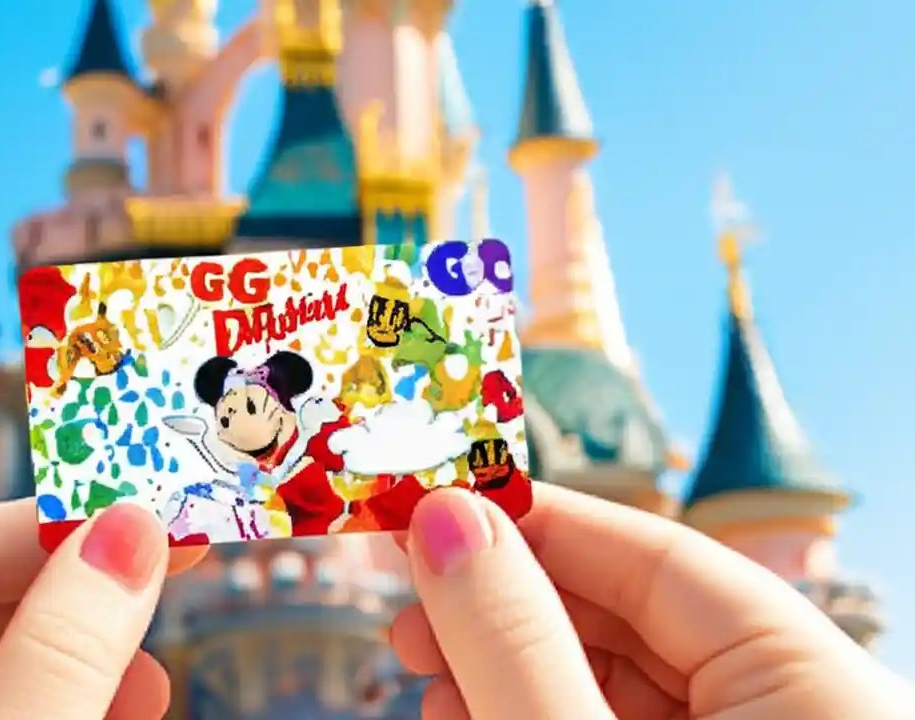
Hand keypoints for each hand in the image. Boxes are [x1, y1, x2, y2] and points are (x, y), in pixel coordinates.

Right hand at [390, 485, 912, 718]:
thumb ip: (514, 643)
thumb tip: (443, 520)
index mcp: (818, 689)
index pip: (661, 556)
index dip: (536, 520)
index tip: (433, 506)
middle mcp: (801, 711)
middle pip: (634, 612)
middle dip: (505, 601)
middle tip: (410, 601)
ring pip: (619, 673)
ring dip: (508, 660)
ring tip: (425, 674)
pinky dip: (539, 706)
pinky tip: (469, 711)